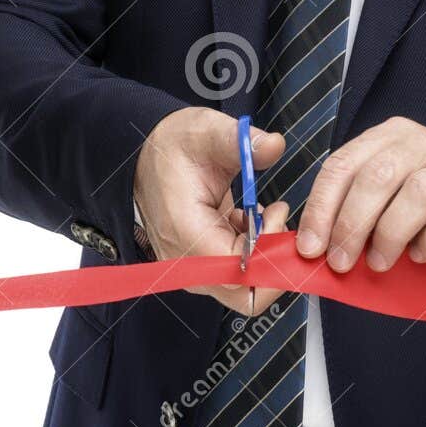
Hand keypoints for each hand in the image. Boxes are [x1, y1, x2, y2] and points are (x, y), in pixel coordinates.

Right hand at [133, 107, 289, 314]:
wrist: (147, 160)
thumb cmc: (174, 148)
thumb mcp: (208, 131)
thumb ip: (241, 141)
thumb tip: (275, 145)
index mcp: (186, 232)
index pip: (238, 272)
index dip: (269, 251)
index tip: (277, 213)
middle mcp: (187, 262)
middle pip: (245, 294)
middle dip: (274, 260)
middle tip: (278, 219)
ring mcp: (193, 270)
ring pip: (245, 288)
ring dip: (265, 254)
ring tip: (264, 213)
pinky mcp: (200, 267)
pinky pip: (237, 276)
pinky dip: (254, 253)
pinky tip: (250, 220)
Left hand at [294, 116, 425, 271]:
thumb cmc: (424, 211)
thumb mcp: (383, 201)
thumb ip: (351, 212)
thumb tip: (313, 246)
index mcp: (388, 137)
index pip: (343, 165)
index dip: (322, 208)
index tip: (311, 248)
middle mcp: (422, 142)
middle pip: (377, 176)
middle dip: (352, 225)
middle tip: (341, 262)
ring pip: (418, 192)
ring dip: (391, 234)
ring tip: (380, 262)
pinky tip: (420, 256)